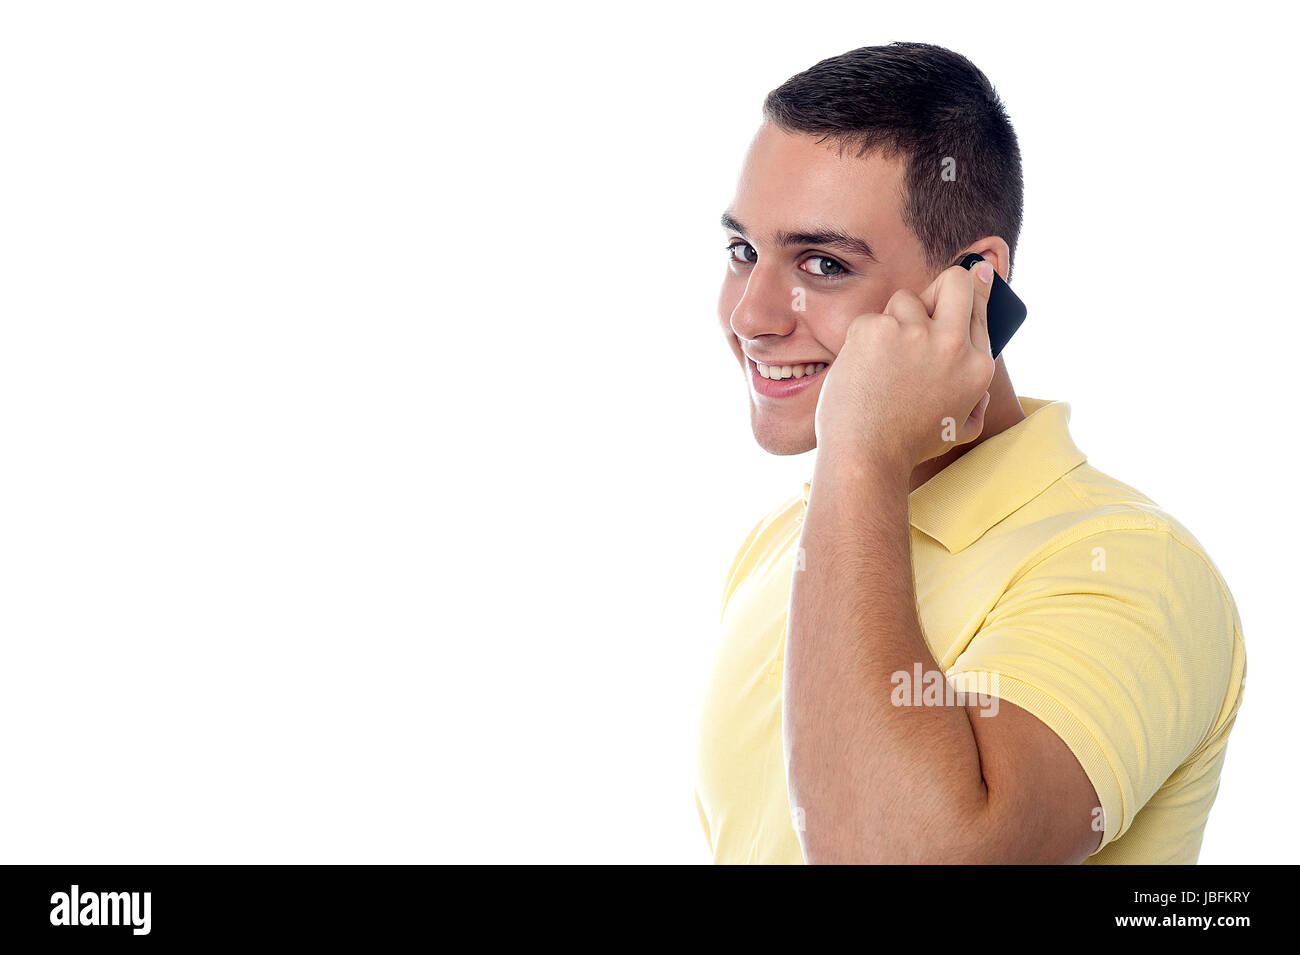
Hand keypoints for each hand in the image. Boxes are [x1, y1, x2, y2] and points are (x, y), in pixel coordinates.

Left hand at [814, 260, 996, 471]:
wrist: (865, 455)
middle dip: (944, 285)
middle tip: (927, 304)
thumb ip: (977, 401)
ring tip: (885, 362)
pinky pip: (871, 318)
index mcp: (977, 366)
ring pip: (905, 300)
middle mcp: (952, 343)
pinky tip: (863, 369)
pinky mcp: (876, 328)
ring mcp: (913, 332)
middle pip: (955, 280)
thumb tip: (981, 385)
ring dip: (895, 322)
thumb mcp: (960, 429)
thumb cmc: (908, 446)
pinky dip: (864, 340)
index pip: (981, 307)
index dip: (977, 287)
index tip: (977, 271)